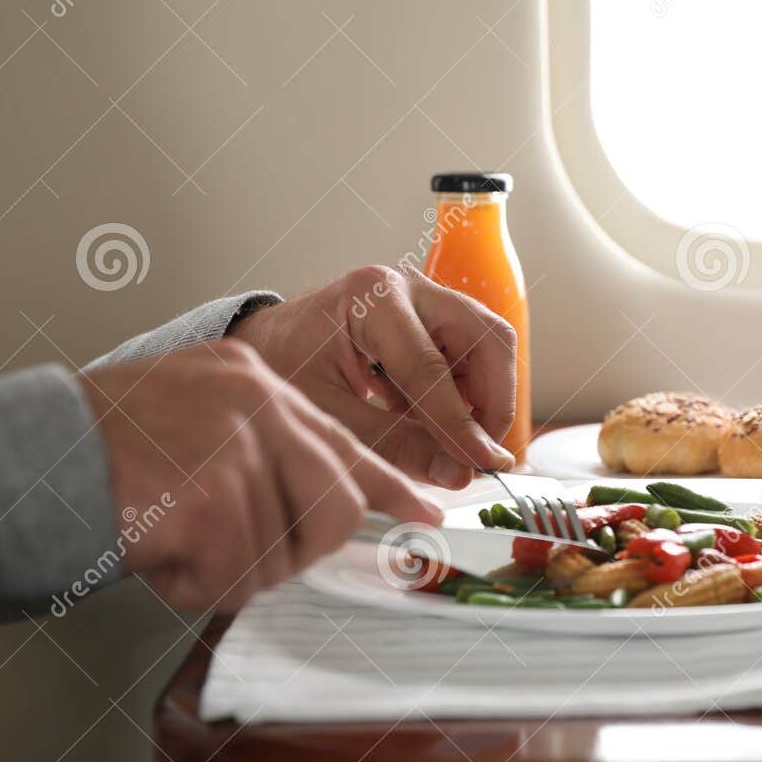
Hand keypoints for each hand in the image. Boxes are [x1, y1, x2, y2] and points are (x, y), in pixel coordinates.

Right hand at [77, 340, 441, 612]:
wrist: (14, 456)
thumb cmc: (89, 449)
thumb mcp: (187, 419)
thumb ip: (255, 449)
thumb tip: (316, 509)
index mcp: (252, 378)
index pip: (344, 440)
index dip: (389, 486)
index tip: (425, 512)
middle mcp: (256, 402)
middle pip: (334, 506)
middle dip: (294, 549)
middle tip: (231, 554)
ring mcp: (238, 447)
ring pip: (281, 552)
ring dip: (225, 570)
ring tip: (167, 540)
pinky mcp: (214, 498)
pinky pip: (233, 578)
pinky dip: (192, 584)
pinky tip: (153, 551)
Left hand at [227, 265, 516, 488]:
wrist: (268, 344)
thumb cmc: (284, 369)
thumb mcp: (328, 415)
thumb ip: (392, 445)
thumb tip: (457, 474)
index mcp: (372, 299)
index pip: (432, 369)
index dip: (461, 423)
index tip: (484, 464)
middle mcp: (408, 287)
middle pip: (486, 337)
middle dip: (492, 401)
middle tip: (481, 454)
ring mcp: (426, 299)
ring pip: (489, 347)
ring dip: (482, 400)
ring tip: (451, 442)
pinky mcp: (434, 320)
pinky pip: (473, 358)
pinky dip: (466, 397)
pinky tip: (433, 426)